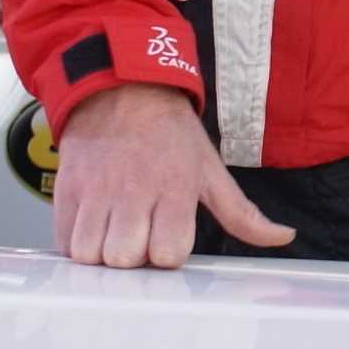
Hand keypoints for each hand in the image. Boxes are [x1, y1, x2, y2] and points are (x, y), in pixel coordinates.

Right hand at [53, 83, 293, 268]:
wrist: (120, 90)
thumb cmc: (169, 134)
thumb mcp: (211, 169)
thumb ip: (243, 213)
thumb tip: (283, 237)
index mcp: (174, 188)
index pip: (167, 254)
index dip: (168, 253)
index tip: (169, 239)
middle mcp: (132, 192)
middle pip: (125, 258)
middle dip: (134, 257)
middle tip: (140, 236)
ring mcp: (95, 192)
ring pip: (91, 255)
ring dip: (103, 253)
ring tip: (116, 233)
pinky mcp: (66, 191)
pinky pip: (65, 242)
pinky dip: (78, 244)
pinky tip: (95, 227)